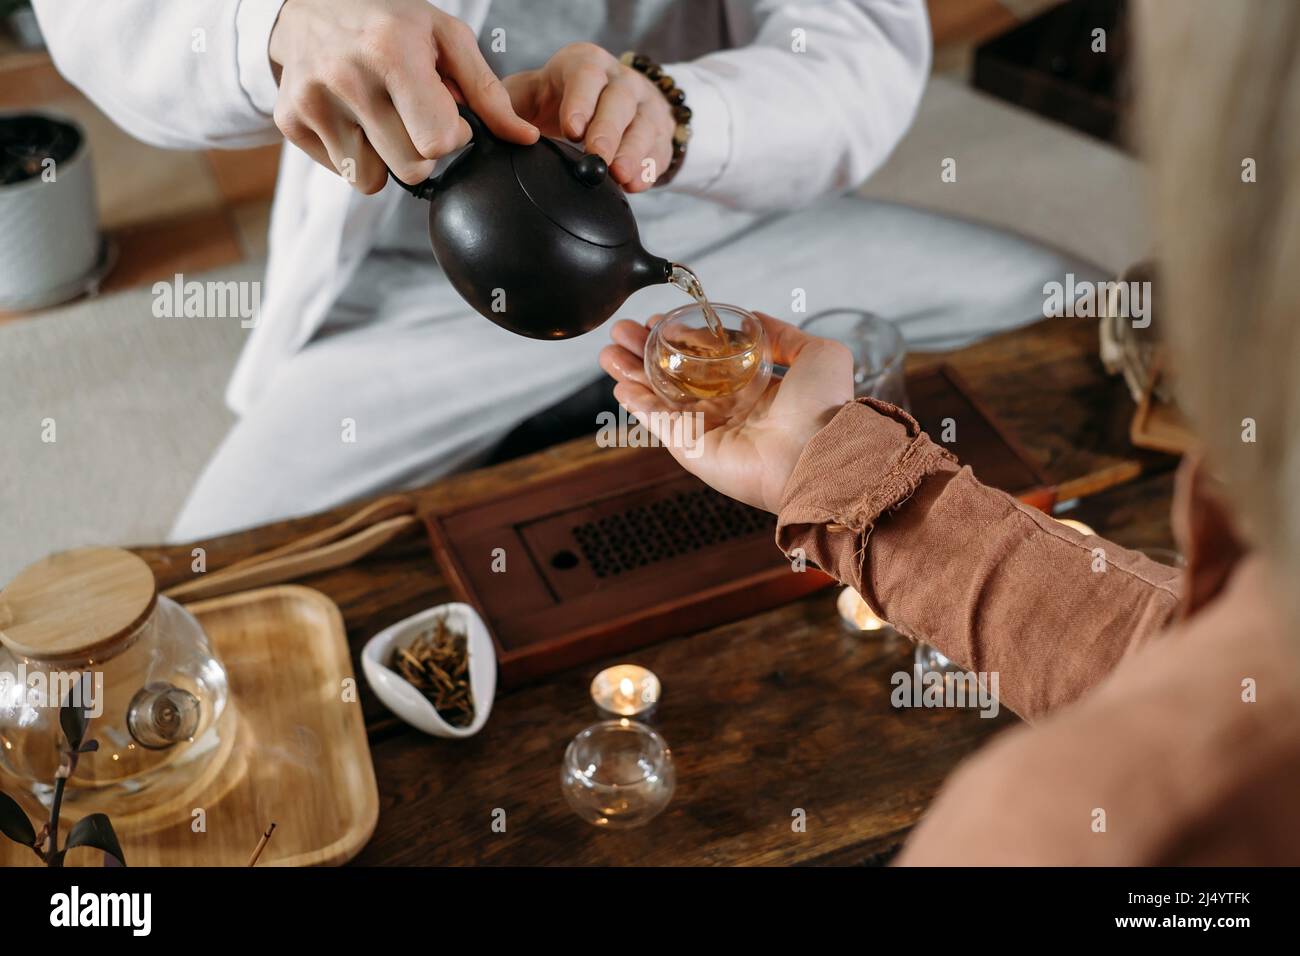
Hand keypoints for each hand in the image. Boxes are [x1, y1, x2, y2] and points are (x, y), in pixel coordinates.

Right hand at [268, 0, 538, 193]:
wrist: (310, 3)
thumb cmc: (392, 21)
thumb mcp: (446, 38)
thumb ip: (489, 93)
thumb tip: (525, 139)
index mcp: (391, 53)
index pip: (436, 144)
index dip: (450, 136)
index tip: (443, 111)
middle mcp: (346, 78)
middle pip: (410, 170)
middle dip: (421, 151)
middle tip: (411, 114)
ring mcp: (312, 101)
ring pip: (374, 181)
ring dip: (387, 157)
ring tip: (381, 114)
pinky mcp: (291, 120)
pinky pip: (345, 173)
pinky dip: (356, 153)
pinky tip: (354, 115)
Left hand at [503, 43, 674, 191]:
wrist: (601, 106)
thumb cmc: (557, 102)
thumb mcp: (530, 96)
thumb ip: (506, 109)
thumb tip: (484, 130)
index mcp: (584, 65)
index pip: (587, 75)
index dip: (581, 101)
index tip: (571, 129)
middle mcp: (619, 81)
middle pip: (620, 101)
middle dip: (609, 131)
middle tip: (598, 158)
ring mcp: (644, 106)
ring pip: (645, 124)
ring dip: (633, 152)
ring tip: (619, 175)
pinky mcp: (660, 133)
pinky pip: (660, 149)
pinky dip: (649, 168)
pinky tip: (636, 184)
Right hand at [599, 313, 854, 511]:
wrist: (817, 452)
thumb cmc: (824, 408)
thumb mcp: (817, 353)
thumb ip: (784, 334)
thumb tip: (753, 317)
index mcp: (755, 389)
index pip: (707, 359)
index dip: (680, 339)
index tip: (658, 320)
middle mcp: (729, 410)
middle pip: (675, 376)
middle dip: (646, 352)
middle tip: (623, 332)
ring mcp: (707, 430)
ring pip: (660, 398)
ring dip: (632, 375)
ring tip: (608, 352)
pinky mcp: (692, 449)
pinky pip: (659, 423)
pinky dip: (637, 405)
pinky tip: (620, 385)